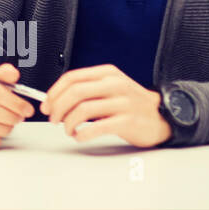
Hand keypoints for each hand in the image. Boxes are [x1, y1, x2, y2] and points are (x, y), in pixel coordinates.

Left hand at [41, 64, 171, 146]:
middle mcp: (115, 85)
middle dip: (57, 107)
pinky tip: (80, 136)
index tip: (46, 104)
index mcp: (108, 73)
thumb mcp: (111, 87)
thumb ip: (87, 89)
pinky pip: (97, 127)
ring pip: (83, 110)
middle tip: (53, 118)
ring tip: (68, 129)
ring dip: (68, 122)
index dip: (54, 92)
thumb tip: (55, 99)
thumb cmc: (131, 104)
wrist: (162, 117)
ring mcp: (123, 103)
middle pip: (75, 92)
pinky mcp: (128, 121)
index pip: (72, 78)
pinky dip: (82, 134)